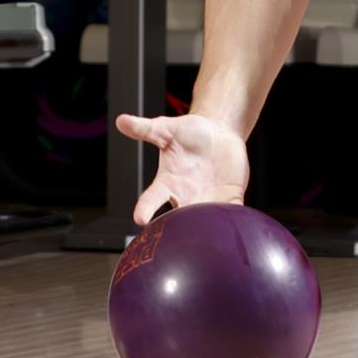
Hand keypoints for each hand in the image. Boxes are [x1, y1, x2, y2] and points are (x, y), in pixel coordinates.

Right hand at [117, 112, 249, 224]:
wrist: (218, 134)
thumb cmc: (190, 132)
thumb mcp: (168, 128)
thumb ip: (146, 129)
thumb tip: (121, 120)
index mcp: (168, 182)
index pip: (151, 199)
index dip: (145, 209)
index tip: (140, 219)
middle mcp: (185, 197)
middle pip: (177, 219)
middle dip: (176, 229)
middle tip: (176, 237)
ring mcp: (206, 200)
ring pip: (204, 221)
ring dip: (206, 227)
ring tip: (207, 234)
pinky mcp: (228, 199)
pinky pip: (230, 213)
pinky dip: (233, 220)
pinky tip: (235, 226)